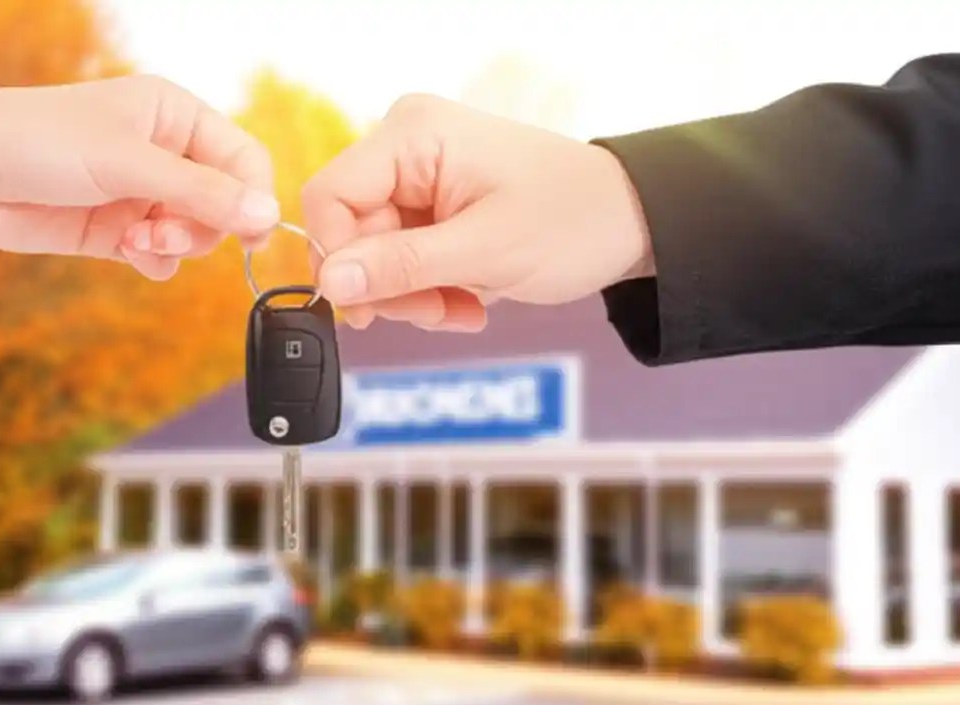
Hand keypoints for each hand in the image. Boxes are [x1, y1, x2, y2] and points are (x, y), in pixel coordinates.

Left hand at [0, 75, 277, 279]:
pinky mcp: (112, 227)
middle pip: (223, 203)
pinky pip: (159, 253)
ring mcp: (136, 191)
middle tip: (163, 233)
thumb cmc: (34, 140)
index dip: (253, 197)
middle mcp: (160, 150)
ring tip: (136, 240)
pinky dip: (154, 260)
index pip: (243, 158)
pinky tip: (130, 253)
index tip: (252, 236)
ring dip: (174, 244)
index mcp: (172, 112)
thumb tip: (268, 215)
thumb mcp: (126, 161)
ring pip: (192, 233)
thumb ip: (201, 192)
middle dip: (201, 226)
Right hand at [300, 94, 652, 330]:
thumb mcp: (484, 251)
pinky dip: (427, 288)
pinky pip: (400, 255)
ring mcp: (418, 174)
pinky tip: (466, 300)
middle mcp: (406, 145)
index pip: (330, 196)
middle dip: (389, 285)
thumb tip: (331, 283)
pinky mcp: (430, 203)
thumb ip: (401, 266)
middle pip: (350, 230)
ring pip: (373, 252)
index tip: (371, 308)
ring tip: (462, 309)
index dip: (338, 257)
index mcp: (412, 135)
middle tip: (437, 314)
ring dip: (412, 295)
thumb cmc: (574, 221)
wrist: (630, 221)